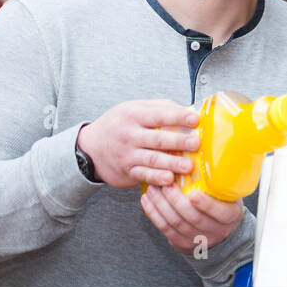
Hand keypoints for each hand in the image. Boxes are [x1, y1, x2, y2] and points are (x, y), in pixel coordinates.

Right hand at [77, 99, 198, 188]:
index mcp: (135, 115)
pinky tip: (169, 179)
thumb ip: (160, 107)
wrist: (90, 147)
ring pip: (152, 159)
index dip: (178, 117)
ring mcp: (128, 154)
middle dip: (178, 141)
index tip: (195, 119)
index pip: (159, 115)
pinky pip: (143, 175)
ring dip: (171, 162)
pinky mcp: (127, 171)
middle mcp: (130, 134)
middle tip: (196, 143)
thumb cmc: (119, 124)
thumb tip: (188, 110)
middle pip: (158, 138)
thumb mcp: (134, 108)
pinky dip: (156, 178)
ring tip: (188, 166)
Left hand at [141, 184, 243, 253]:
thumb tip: (203, 145)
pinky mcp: (181, 243)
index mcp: (230, 216)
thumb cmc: (222, 201)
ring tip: (152, 187)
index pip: (220, 212)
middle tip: (165, 182)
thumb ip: (219, 178)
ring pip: (175, 223)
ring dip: (161, 204)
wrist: (219, 231)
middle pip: (193, 217)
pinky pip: (165, 229)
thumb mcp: (228, 192)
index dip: (206, 204)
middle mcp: (216, 230)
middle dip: (176, 199)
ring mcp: (198, 239)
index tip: (194, 193)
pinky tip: (146, 200)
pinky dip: (154, 214)